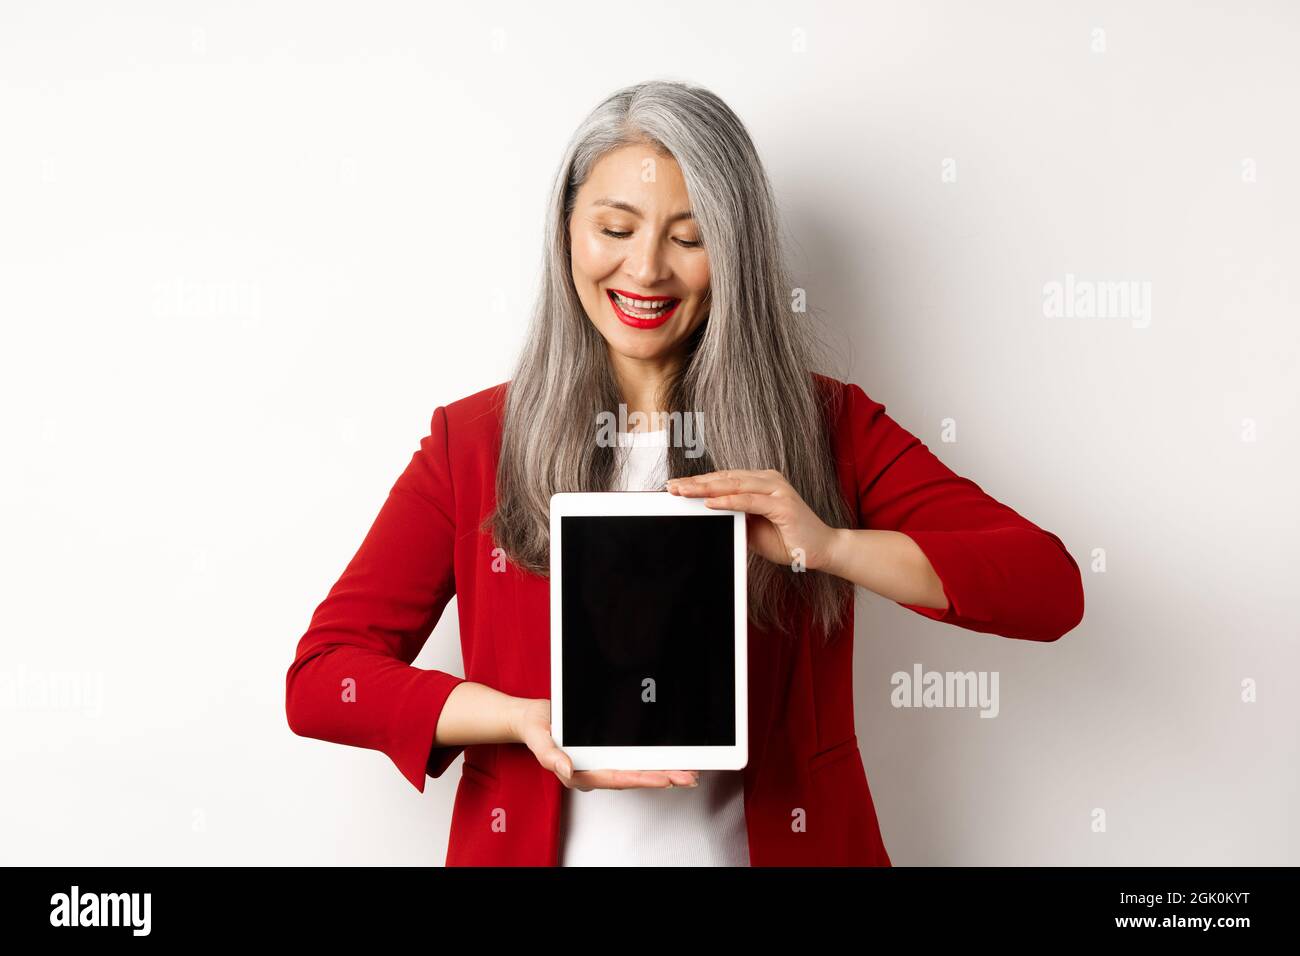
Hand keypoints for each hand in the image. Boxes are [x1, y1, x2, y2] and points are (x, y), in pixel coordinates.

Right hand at [511, 698, 699, 790]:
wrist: (534, 719)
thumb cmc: (537, 730)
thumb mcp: (539, 740)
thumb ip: (551, 756)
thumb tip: (567, 768)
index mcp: (579, 774)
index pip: (617, 778)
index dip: (643, 779)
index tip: (665, 778)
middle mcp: (594, 771)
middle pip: (633, 777)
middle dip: (663, 778)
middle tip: (688, 777)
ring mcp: (601, 762)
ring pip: (636, 770)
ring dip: (662, 771)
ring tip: (686, 772)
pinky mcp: (606, 752)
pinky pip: (631, 759)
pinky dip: (651, 760)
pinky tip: (668, 760)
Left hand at [666, 469, 840, 571]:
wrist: (821, 550)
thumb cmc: (788, 540)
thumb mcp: (752, 528)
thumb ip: (734, 518)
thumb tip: (707, 513)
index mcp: (760, 483)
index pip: (723, 479)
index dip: (699, 482)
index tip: (675, 486)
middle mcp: (768, 480)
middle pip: (725, 478)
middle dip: (696, 483)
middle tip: (671, 487)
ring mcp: (776, 489)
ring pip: (734, 485)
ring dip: (706, 489)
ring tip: (684, 492)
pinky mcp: (783, 504)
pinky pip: (750, 501)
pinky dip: (729, 501)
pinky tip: (711, 503)